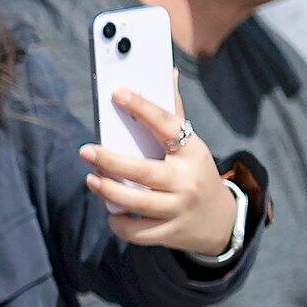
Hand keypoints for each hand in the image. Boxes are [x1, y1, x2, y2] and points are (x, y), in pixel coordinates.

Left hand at [82, 90, 237, 255]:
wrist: (221, 221)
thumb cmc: (196, 174)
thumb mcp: (192, 147)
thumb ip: (174, 115)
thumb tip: (166, 72)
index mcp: (193, 153)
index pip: (167, 125)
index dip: (142, 107)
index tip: (117, 93)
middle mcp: (187, 181)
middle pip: (142, 171)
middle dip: (110, 161)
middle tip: (86, 150)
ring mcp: (179, 209)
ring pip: (136, 203)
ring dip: (108, 191)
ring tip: (92, 180)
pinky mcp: (171, 233)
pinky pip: (137, 231)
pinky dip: (119, 223)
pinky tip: (112, 212)